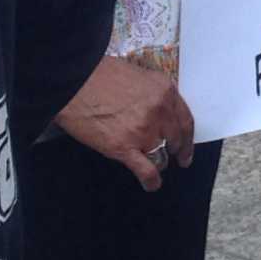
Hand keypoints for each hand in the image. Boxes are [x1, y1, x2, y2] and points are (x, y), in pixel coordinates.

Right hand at [57, 53, 194, 190]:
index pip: (185, 120)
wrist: (73, 81)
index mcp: (164, 91)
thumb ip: (153, 94)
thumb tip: (159, 111)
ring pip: (162, 156)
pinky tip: (151, 184)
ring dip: (159, 162)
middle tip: (172, 156)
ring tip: (153, 165)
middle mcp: (159, 111)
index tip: (186, 148)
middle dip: (175, 150)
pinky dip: (151, 180)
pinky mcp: (124, 148)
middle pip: (176, 140)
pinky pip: (147, 170)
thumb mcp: (138, 75)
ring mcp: (143, 131)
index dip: (187, 138)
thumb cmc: (99, 74)